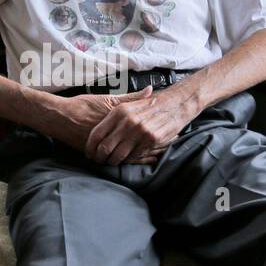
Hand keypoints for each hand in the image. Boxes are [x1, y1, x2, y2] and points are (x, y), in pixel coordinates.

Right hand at [48, 86, 162, 163]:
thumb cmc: (84, 106)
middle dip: (154, 145)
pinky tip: (139, 161)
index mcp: (119, 121)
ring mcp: (107, 146)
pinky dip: (131, 160)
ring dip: (144, 155)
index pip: (143, 128)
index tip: (171, 131)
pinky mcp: (99, 154)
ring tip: (157, 156)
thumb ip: (130, 98)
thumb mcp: (108, 99)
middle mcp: (115, 135)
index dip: (157, 130)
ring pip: (131, 154)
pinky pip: (119, 160)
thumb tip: (150, 90)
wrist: (61, 118)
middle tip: (168, 145)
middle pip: (139, 142)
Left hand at [85, 83, 199, 166]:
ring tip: (111, 162)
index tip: (89, 153)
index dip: (90, 147)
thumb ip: (114, 114)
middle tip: (99, 161)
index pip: (97, 134)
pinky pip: (134, 156)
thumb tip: (95, 125)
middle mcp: (127, 122)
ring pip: (119, 155)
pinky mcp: (150, 140)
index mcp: (118, 112)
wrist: (176, 103)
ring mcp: (139, 132)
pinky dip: (129, 159)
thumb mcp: (130, 104)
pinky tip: (127, 159)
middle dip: (100, 157)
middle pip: (105, 147)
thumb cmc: (151, 104)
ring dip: (113, 161)